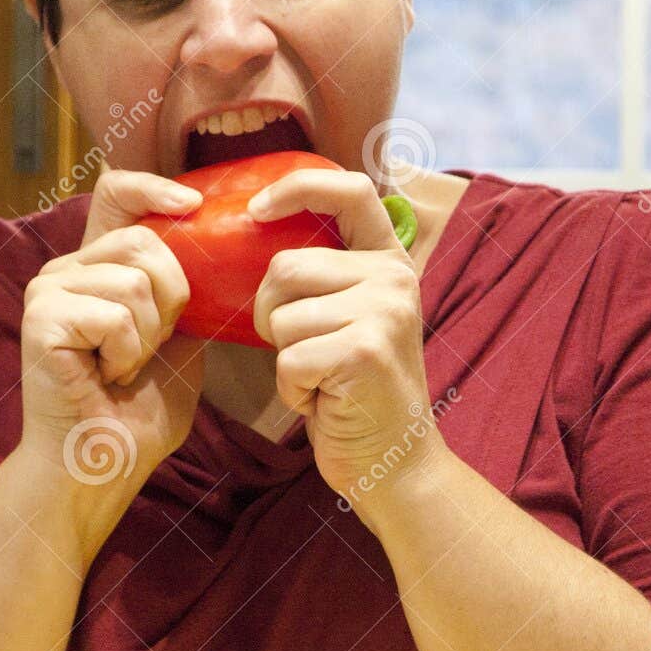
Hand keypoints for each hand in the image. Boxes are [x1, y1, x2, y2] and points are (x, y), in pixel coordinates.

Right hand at [20, 171, 205, 483]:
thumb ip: (187, 294)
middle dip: (172, 298)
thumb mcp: (180, 340)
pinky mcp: (41, 318)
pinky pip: (115, 316)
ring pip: (134, 281)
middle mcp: (66, 270)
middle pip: (144, 242)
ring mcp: (47, 291)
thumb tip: (222, 251)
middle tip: (152, 347)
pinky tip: (106, 377)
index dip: (153, 188)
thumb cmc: (138, 411)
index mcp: (97, 267)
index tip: (193, 204)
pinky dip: (127, 354)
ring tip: (124, 368)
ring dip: (148, 337)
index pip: (116, 194)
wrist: (104, 463)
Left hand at [248, 168, 447, 509]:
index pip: (349, 189)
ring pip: (282, 314)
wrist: (396, 463)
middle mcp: (394, 279)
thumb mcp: (350, 317)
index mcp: (389, 261)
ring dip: (284, 357)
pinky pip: (288, 357)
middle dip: (271, 313)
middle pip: (286, 265)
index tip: (257, 209)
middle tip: (302, 351)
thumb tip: (254, 229)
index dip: (298, 187)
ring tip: (320, 378)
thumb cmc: (355, 391)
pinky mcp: (364, 352)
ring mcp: (384, 313)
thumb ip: (324, 274)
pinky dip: (291, 388)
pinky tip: (322, 399)